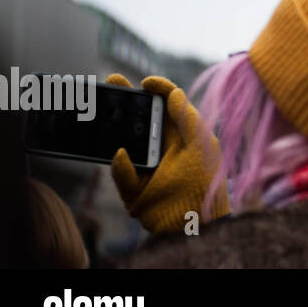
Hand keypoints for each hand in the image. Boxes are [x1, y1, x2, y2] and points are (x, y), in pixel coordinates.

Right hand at [107, 74, 229, 232]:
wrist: (193, 224)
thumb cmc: (204, 182)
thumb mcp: (200, 147)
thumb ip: (187, 120)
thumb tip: (175, 94)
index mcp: (184, 135)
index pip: (170, 107)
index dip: (159, 91)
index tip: (146, 82)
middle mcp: (164, 148)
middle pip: (143, 118)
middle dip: (128, 99)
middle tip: (113, 82)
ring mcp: (148, 166)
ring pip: (127, 139)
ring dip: (115, 123)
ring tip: (103, 104)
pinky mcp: (134, 186)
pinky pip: (120, 169)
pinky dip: (115, 160)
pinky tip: (114, 148)